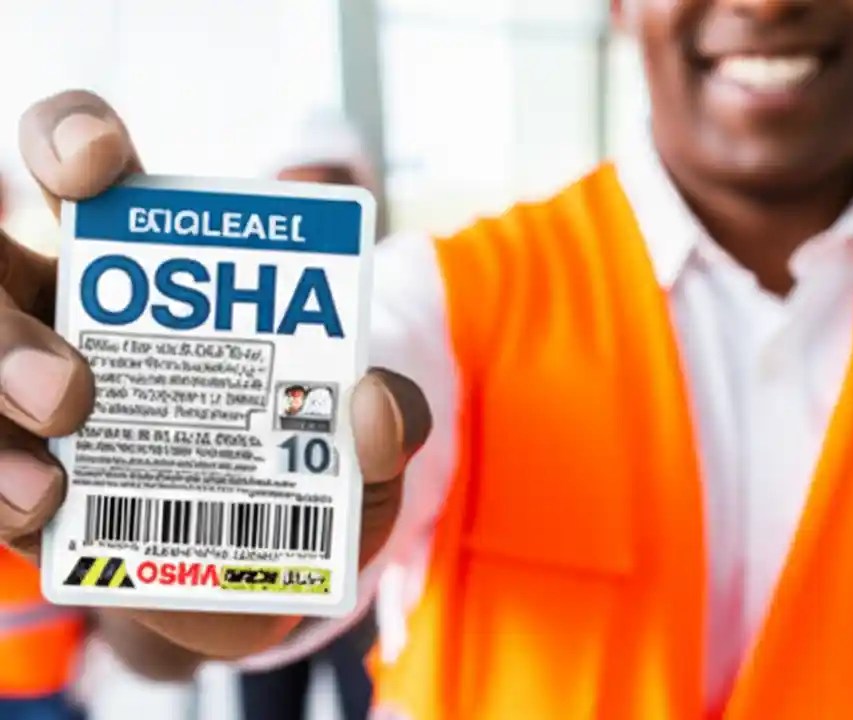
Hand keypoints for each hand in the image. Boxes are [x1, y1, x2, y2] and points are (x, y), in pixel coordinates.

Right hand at [0, 90, 431, 658]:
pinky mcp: (13, 474)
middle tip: (74, 394)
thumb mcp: (368, 450)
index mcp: (151, 271)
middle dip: (5, 322)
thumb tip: (373, 404)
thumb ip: (394, 421)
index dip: (68, 138)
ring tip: (53, 477)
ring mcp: (25, 393)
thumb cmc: (314, 477)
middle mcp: (69, 313)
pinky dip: (0, 485)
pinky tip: (44, 506)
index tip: (98, 165)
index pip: (82, 165)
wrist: (276, 568)